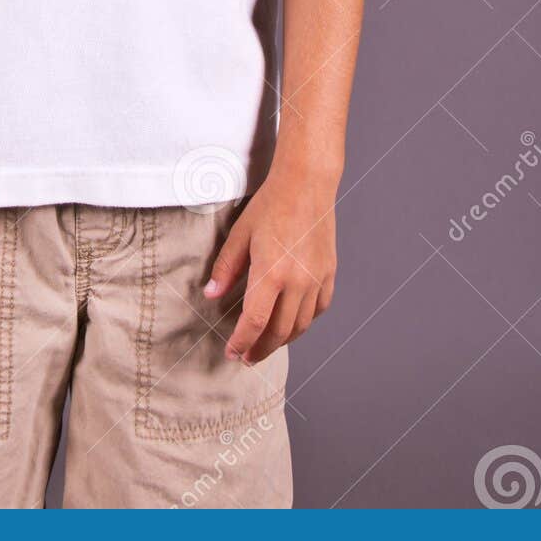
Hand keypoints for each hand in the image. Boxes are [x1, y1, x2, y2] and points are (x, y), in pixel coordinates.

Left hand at [204, 171, 336, 363]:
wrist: (307, 184)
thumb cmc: (271, 204)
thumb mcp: (240, 233)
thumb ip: (226, 268)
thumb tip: (212, 295)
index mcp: (271, 273)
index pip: (255, 323)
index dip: (242, 342)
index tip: (232, 353)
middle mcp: (297, 282)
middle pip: (279, 332)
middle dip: (261, 349)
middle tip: (247, 357)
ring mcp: (316, 279)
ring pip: (301, 325)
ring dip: (282, 340)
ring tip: (266, 343)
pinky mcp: (329, 273)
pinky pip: (318, 309)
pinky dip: (304, 321)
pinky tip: (292, 321)